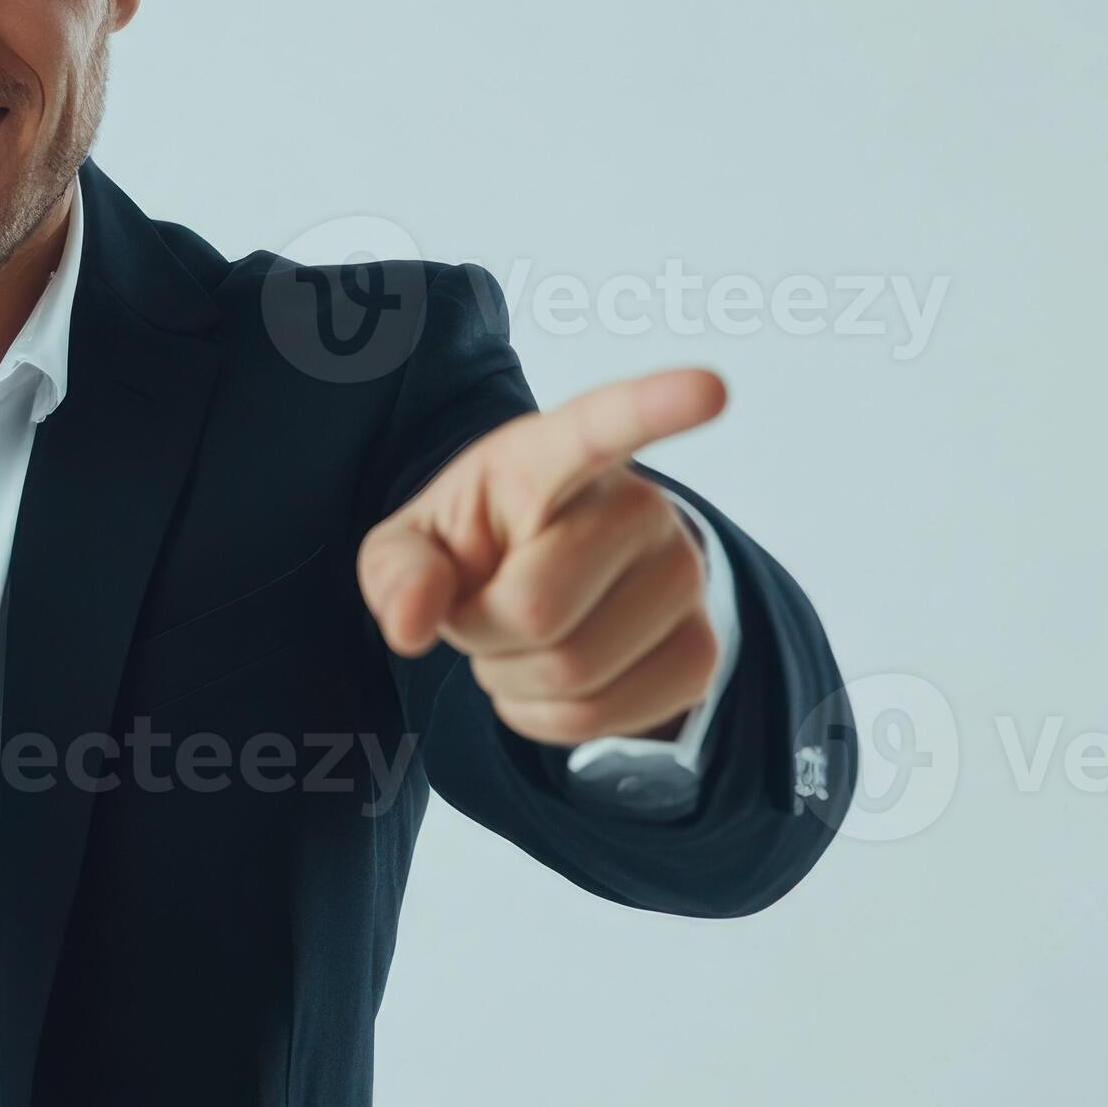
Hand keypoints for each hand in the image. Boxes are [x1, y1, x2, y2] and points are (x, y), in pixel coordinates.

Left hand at [359, 367, 725, 748]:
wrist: (544, 593)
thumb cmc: (476, 550)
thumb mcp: (413, 544)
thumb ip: (397, 570)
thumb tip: (410, 624)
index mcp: (556, 455)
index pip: (606, 425)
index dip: (656, 405)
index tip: (709, 387)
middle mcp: (640, 507)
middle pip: (537, 608)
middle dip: (481, 633)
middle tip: (481, 610)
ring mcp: (683, 578)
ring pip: (572, 673)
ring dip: (515, 680)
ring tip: (519, 640)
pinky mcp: (702, 650)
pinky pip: (606, 716)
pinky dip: (552, 719)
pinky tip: (550, 682)